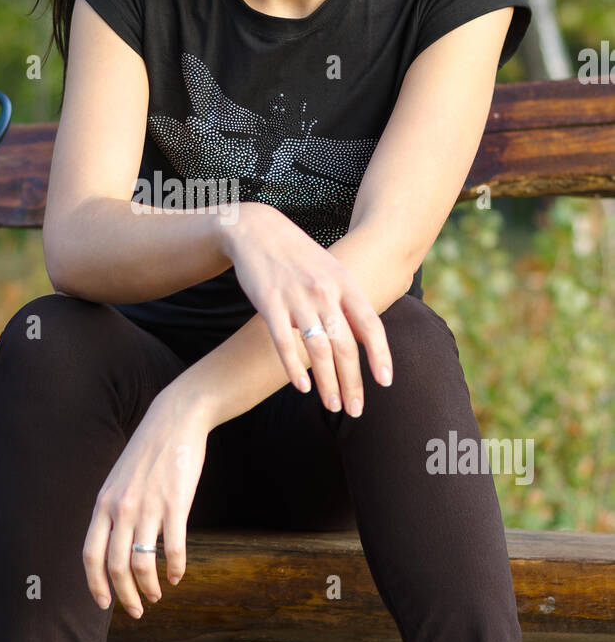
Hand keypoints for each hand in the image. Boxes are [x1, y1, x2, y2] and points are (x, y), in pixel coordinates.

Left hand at [82, 387, 209, 618]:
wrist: (175, 419)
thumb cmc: (148, 451)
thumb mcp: (118, 479)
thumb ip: (113, 509)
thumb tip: (113, 545)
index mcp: (103, 504)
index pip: (90, 555)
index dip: (95, 585)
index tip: (104, 604)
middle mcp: (122, 508)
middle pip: (115, 567)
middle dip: (125, 596)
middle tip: (138, 610)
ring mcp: (149, 507)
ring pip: (142, 563)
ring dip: (149, 587)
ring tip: (157, 595)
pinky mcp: (176, 504)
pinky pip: (173, 549)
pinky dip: (176, 569)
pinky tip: (178, 576)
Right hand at [220, 201, 393, 416]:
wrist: (257, 230)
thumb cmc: (298, 256)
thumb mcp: (331, 270)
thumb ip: (348, 300)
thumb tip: (366, 335)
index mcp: (344, 283)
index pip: (370, 325)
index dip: (380, 356)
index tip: (385, 382)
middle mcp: (324, 291)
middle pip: (345, 345)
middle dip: (353, 383)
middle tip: (356, 411)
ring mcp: (296, 297)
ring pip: (318, 349)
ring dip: (328, 383)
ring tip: (333, 407)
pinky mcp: (269, 303)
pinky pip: (283, 343)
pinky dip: (294, 368)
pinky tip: (302, 388)